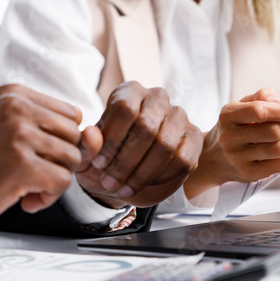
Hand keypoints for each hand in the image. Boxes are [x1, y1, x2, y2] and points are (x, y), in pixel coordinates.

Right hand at [0, 84, 83, 240]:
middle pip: (75, 136)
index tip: (34, 156)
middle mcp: (19, 108)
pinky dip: (48, 197)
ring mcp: (21, 135)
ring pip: (73, 159)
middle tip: (30, 176)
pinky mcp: (22, 166)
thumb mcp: (0, 127)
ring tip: (24, 187)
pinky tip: (23, 200)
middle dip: (59, 161)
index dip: (58, 141)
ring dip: (54, 181)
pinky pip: (62, 182)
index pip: (70, 114)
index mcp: (14, 93)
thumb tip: (96, 137)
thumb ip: (43, 127)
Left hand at [75, 81, 202, 207]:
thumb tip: (91, 134)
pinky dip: (162, 177)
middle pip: (147, 126)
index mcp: (130, 91)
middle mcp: (157, 97)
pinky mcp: (193, 137)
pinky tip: (145, 185)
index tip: (98, 164)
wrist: (126, 173)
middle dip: (126, 161)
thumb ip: (86, 145)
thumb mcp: (88, 155)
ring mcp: (179, 116)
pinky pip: (182, 159)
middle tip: (109, 182)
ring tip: (124, 189)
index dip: (111, 139)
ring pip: (165, 144)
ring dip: (142, 173)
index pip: (125, 108)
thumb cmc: (105, 158)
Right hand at [184, 88, 279, 199]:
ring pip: (278, 148)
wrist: (212, 158)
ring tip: (276, 140)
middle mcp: (230, 137)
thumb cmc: (233, 128)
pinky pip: (279, 165)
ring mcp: (237, 158)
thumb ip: (260, 97)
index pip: (259, 111)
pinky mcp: (247, 174)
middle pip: (273, 131)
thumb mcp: (239, 107)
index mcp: (228, 116)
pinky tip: (273, 154)